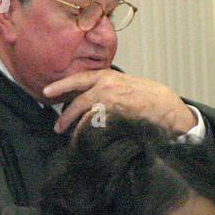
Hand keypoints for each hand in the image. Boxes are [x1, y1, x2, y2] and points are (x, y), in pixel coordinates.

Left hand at [42, 70, 197, 136]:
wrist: (167, 105)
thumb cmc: (151, 96)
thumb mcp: (127, 84)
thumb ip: (110, 87)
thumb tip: (94, 96)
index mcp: (108, 76)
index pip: (79, 79)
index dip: (62, 85)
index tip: (47, 91)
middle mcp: (106, 85)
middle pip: (77, 99)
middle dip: (65, 114)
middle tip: (57, 126)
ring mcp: (109, 99)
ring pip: (84, 113)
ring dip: (75, 126)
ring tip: (71, 137)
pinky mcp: (113, 113)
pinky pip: (94, 124)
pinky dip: (87, 131)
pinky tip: (84, 138)